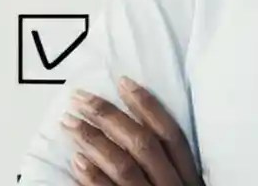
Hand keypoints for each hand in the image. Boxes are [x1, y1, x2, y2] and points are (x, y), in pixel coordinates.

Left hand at [61, 76, 203, 185]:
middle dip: (109, 116)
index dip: (147, 105)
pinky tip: (75, 162)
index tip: (124, 82)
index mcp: (189, 179)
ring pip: (123, 166)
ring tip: (69, 124)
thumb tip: (136, 131)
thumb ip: (168, 168)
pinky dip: (91, 178)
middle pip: (142, 143)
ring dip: (92, 141)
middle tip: (81, 98)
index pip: (170, 133)